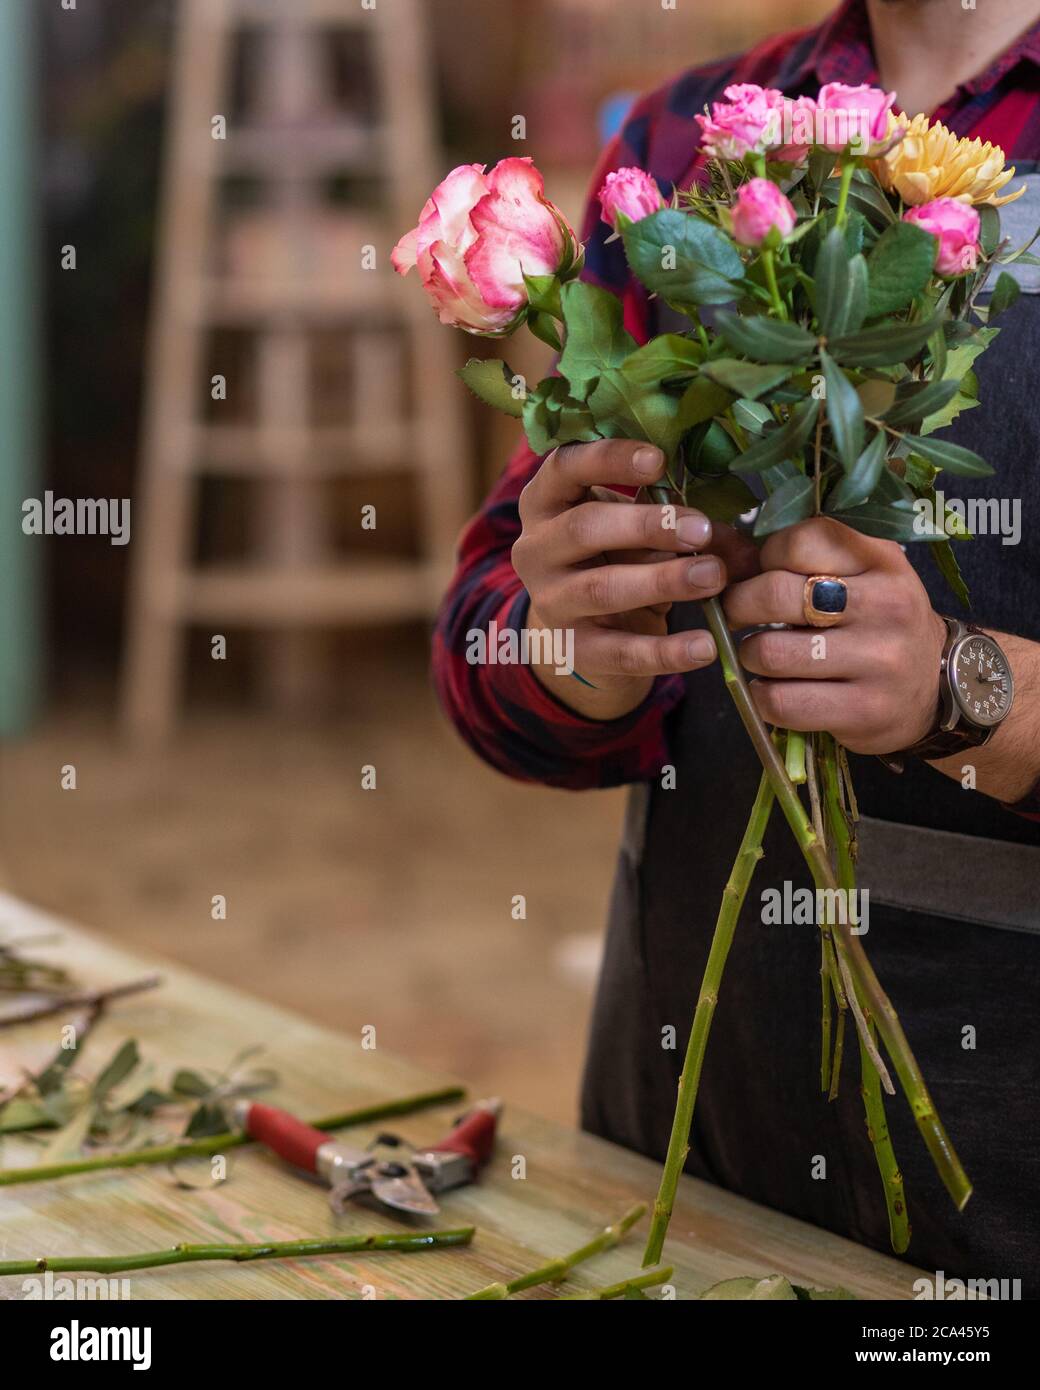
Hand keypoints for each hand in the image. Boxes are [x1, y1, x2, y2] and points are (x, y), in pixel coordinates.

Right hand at [511, 439, 757, 719]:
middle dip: (647, 525)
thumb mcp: (635, 529)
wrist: (583, 630)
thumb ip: (678, 523)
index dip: (609, 460)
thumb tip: (743, 543)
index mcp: (547, 501)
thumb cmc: (615, 558)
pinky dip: (665, 651)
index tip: (659, 461)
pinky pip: (620, 651)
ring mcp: (550, 601)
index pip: (565, 467)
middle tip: (702, 529)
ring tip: (713, 576)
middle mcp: (536, 548)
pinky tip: (705, 646)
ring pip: (601, 588)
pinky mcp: (572, 650)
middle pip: (584, 528)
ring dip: (662, 580)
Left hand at [722, 517, 946, 754]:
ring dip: (750, 656)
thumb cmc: (877, 620)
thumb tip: (731, 555)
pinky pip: (781, 702)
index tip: (764, 575)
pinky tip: (773, 689)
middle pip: (775, 594)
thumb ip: (806, 555)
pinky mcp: (865, 711)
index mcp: (882, 559)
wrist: (933, 685)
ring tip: (763, 656)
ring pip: (771, 652)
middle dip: (739, 606)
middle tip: (739, 616)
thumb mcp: (862, 572)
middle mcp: (887, 605)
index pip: (799, 541)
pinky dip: (762, 697)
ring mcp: (879, 661)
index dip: (764, 559)